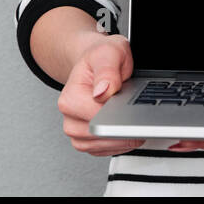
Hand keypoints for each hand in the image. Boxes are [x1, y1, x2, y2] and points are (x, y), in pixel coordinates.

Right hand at [57, 33, 146, 156]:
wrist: (96, 62)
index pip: (95, 118)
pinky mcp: (86, 139)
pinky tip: (124, 130)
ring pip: (99, 146)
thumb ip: (107, 70)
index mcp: (70, 97)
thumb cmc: (102, 58)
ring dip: (119, 138)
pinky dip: (116, 144)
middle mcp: (69, 116)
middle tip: (133, 113)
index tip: (130, 110)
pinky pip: (102, 150)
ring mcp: (76, 130)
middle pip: (97, 136)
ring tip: (129, 120)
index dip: (117, 116)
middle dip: (120, 128)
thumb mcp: (109, 52)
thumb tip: (103, 90)